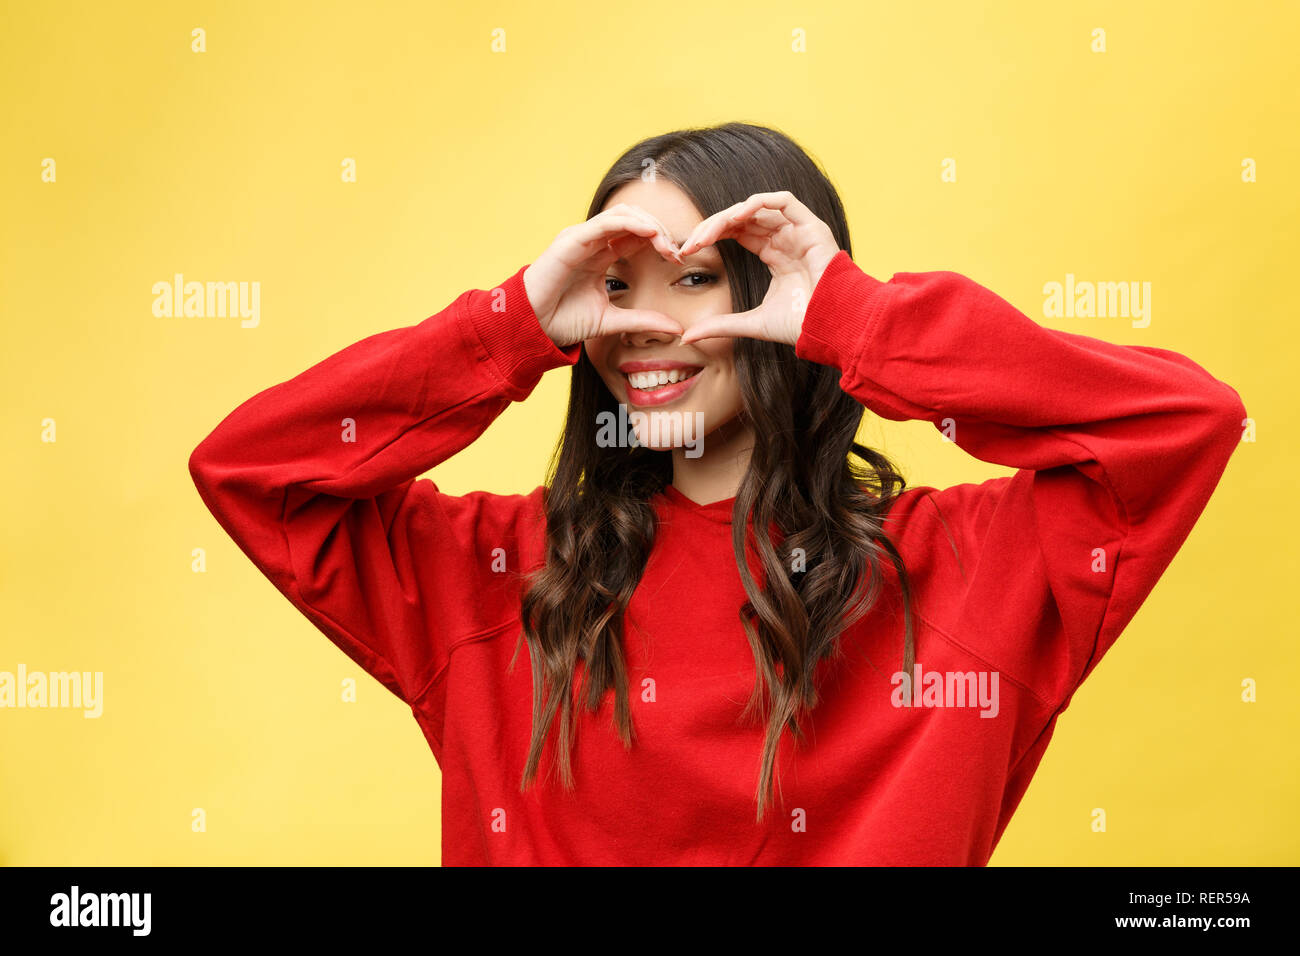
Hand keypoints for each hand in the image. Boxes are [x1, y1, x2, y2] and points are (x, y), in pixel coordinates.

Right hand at [524, 204, 687, 347]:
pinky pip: (604, 223)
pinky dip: (629, 223)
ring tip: (665, 241)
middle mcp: (592, 241)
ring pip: (622, 215)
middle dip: (659, 231)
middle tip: (675, 251)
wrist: (532, 328)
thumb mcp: (612, 321)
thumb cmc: (563, 321)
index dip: (661, 242)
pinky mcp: (571, 240)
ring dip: (648, 224)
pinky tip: (648, 232)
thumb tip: (678, 329)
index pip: (637, 235)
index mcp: (601, 254)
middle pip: (635, 220)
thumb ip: (643, 321)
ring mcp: (581, 238)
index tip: (678, 259)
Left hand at [676, 190, 839, 345]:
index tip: (686, 252)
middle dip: (713, 227)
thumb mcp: (752, 324)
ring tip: (706, 233)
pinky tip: (735, 217)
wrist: (832, 329)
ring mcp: (799, 231)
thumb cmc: (802, 326)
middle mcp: (786, 239)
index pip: (738, 233)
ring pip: (757, 208)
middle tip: (689, 242)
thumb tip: (688, 337)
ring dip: (728, 216)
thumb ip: (721, 326)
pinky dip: (758, 203)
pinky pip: (784, 201)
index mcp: (775, 256)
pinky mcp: (812, 227)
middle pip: (743, 219)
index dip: (711, 237)